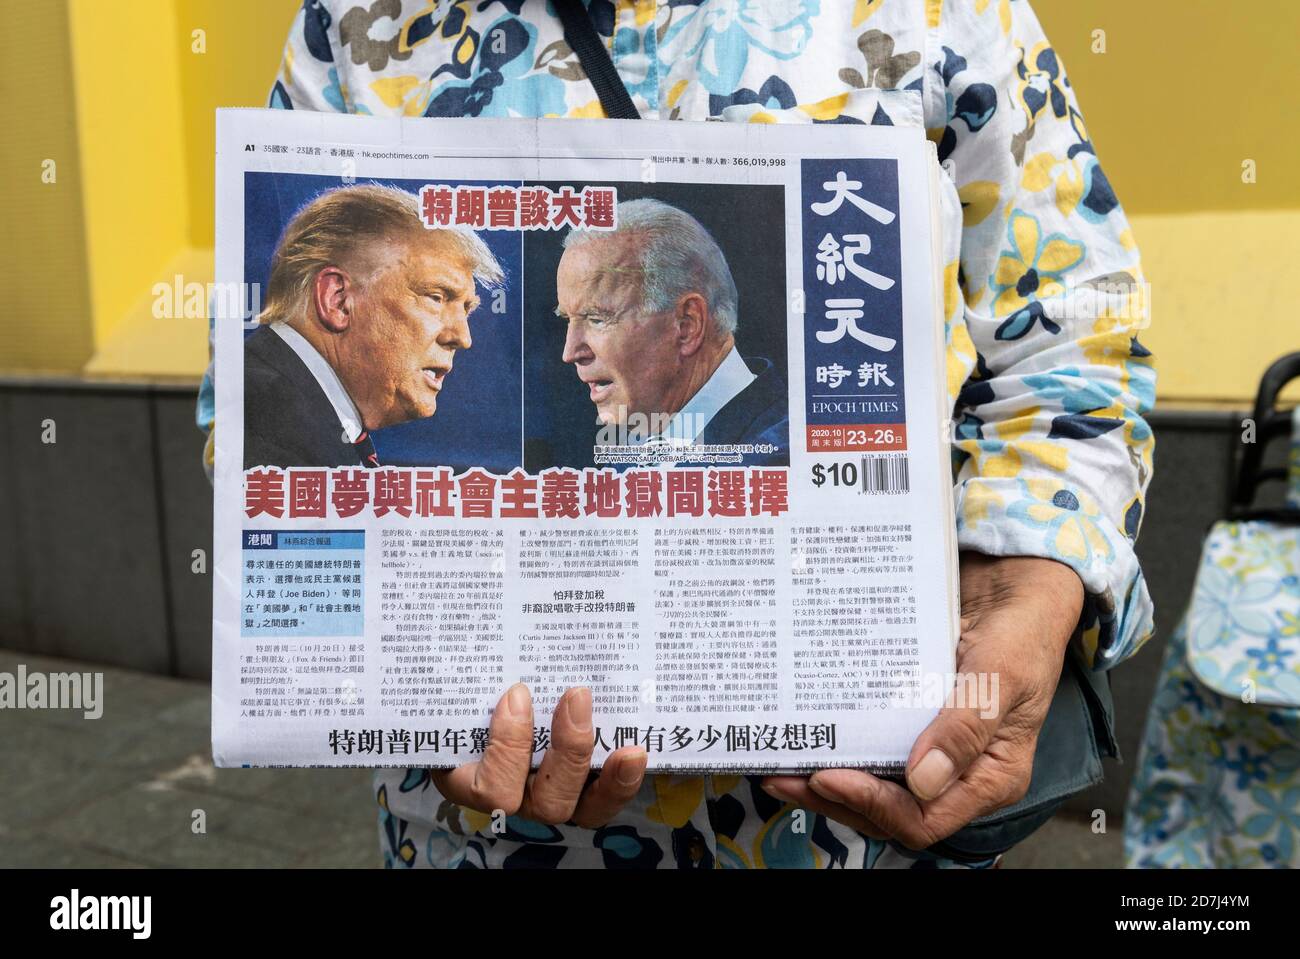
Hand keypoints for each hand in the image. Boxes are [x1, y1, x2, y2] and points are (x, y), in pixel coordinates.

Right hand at [431, 683, 647, 827]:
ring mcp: (551, 794)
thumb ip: (449, 680)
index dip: (508, 749)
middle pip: (547, 802)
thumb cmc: (456, 699)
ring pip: (583, 810)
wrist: (468, 705)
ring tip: (630, 750)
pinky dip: (623, 781)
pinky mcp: (582, 788)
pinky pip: (604, 797)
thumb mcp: (444, 693)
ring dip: (609, 779)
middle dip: (568, 753)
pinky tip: (637, 754)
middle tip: (577, 696)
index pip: (492, 791)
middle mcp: (515, 795)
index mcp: (473, 779)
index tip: (517, 693)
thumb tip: (448, 638)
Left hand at [762, 553, 1081, 848]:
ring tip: (776, 763)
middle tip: (780, 775)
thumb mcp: (1001, 678)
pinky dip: (837, 745)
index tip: (828, 776)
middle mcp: (957, 773)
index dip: (873, 806)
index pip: (924, 820)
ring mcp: (931, 750)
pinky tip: (804, 730)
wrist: (1012, 591)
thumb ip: (965, 730)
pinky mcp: (908, 723)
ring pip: (873, 784)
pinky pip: (871, 746)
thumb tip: (922, 782)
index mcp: (989, 777)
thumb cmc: (1020, 634)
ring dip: (826, 780)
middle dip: (834, 798)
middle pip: (888, 811)